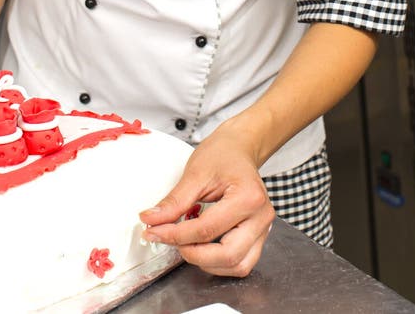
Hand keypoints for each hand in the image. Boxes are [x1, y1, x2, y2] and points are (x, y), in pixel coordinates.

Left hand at [140, 123, 274, 276]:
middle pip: (228, 255)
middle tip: (170, 239)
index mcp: (248, 198)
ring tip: (187, 240)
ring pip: (237, 265)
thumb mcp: (195, 173)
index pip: (207, 230)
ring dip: (207, 261)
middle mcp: (261, 217)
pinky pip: (241, 262)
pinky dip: (218, 261)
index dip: (175, 235)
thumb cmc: (222, 154)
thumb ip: (174, 201)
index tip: (153, 231)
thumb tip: (151, 221)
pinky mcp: (259, 236)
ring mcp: (263, 229)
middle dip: (194, 253)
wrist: (238, 148)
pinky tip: (202, 244)